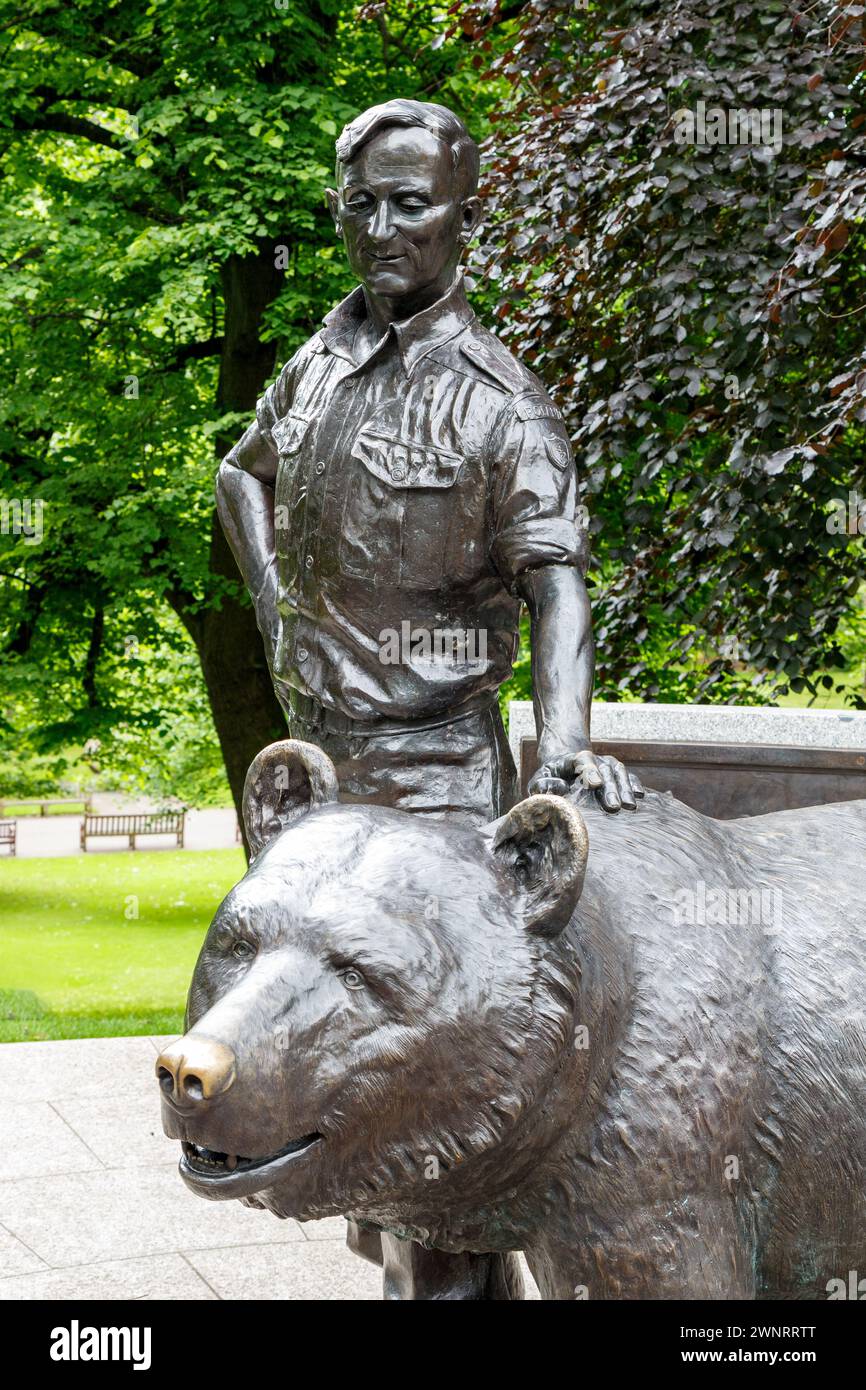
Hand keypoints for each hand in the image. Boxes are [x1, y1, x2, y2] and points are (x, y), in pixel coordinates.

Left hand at [529, 749, 644, 811]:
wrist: (564, 766)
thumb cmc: (550, 777)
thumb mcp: (539, 779)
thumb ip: (542, 784)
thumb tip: (559, 788)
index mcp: (573, 759)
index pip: (583, 761)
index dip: (590, 770)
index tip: (595, 784)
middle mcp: (595, 760)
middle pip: (605, 770)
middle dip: (610, 789)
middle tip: (613, 807)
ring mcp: (608, 765)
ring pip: (619, 773)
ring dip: (625, 789)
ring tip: (630, 806)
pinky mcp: (617, 774)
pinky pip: (629, 777)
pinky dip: (635, 785)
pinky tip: (640, 796)